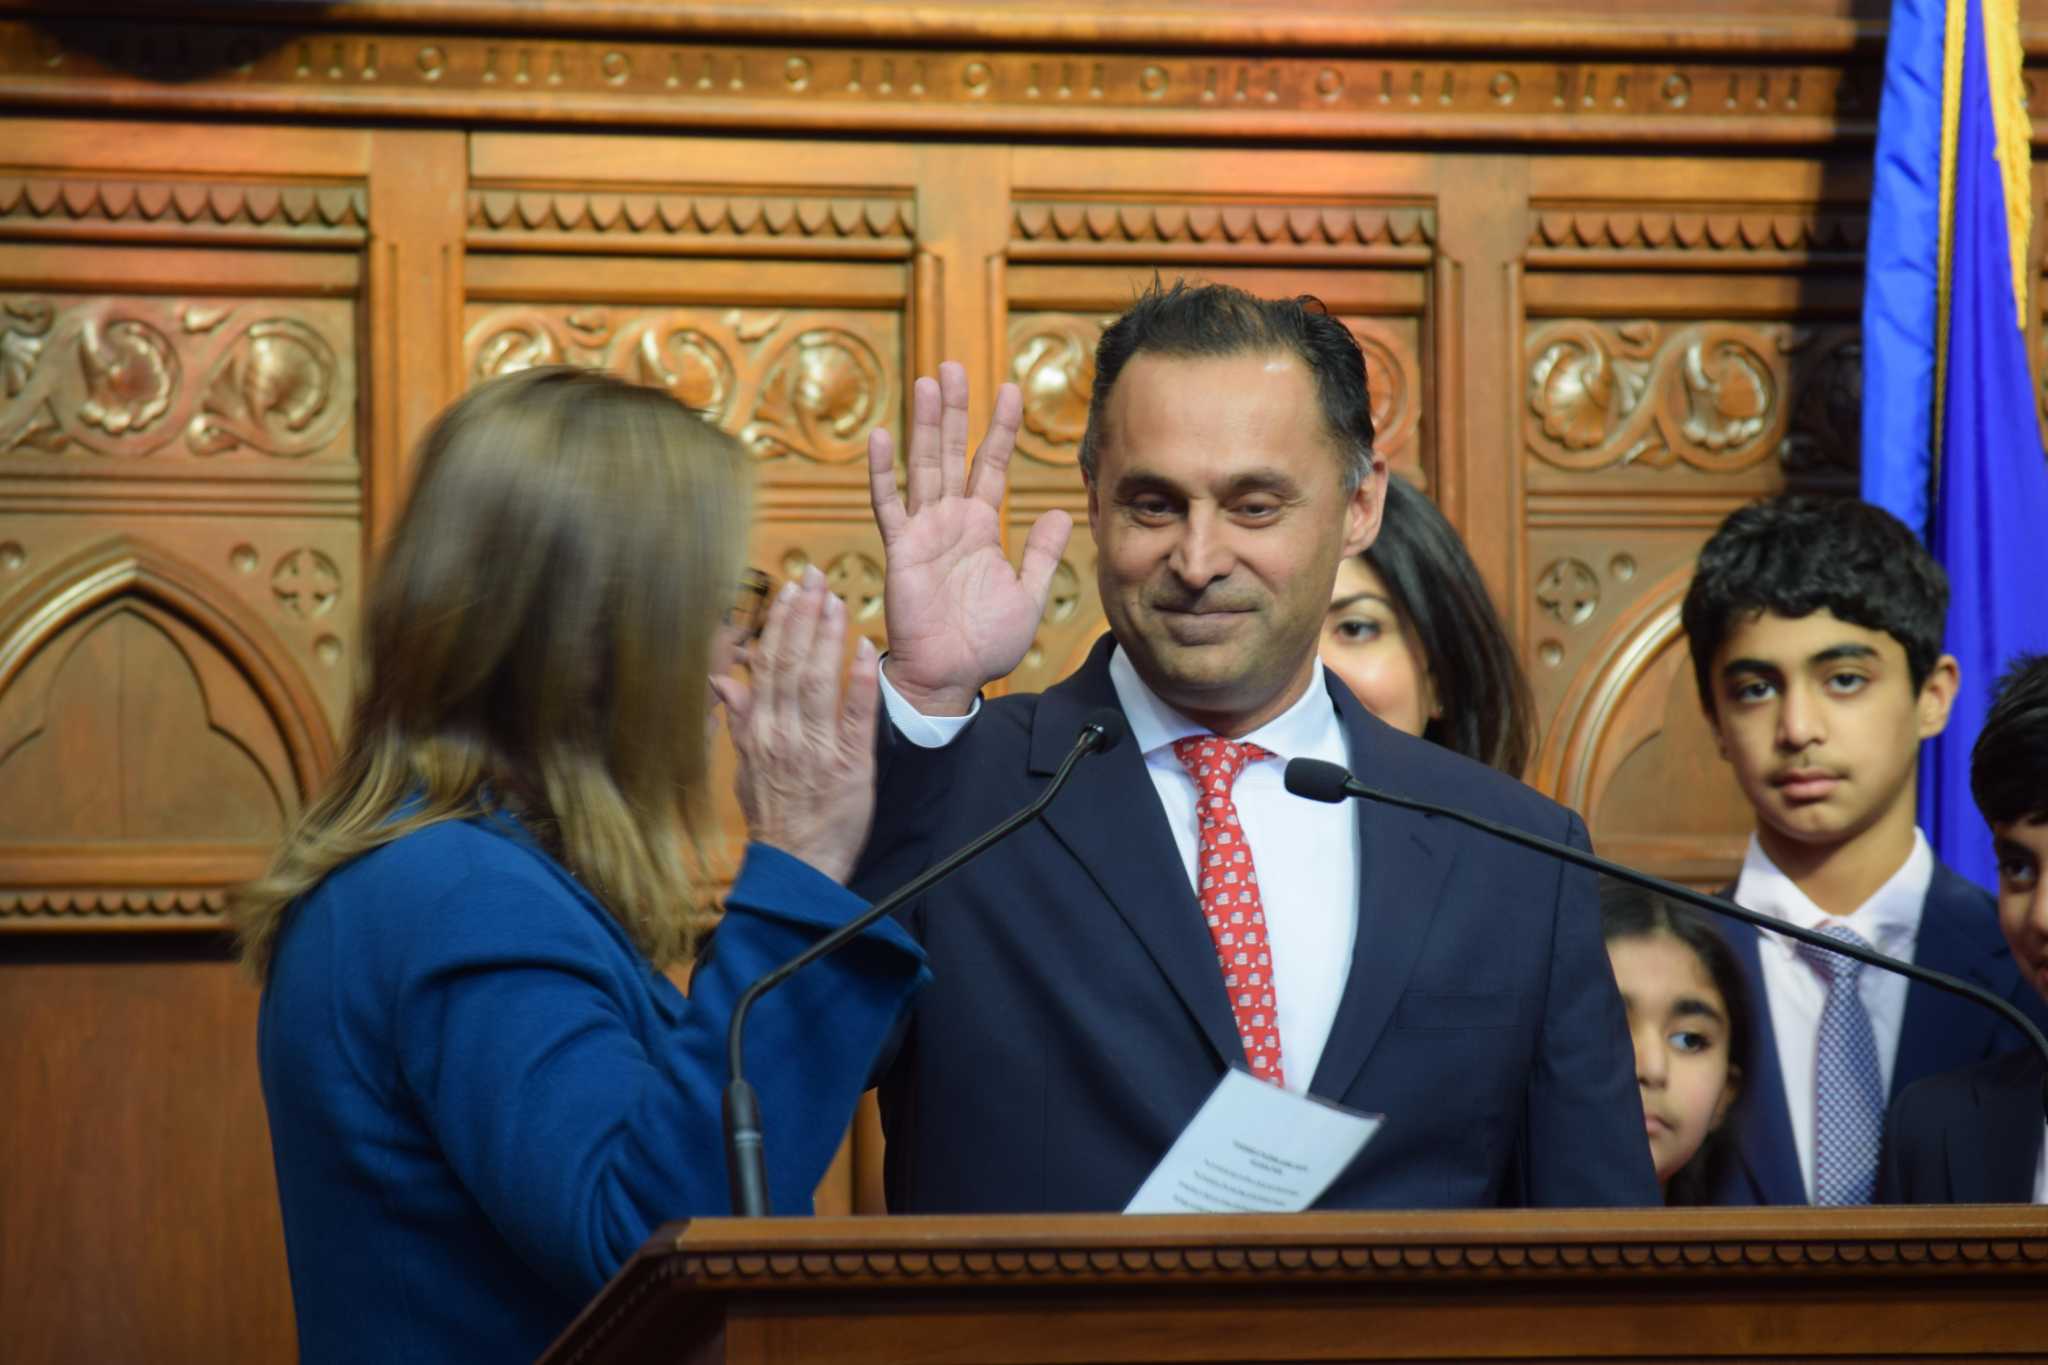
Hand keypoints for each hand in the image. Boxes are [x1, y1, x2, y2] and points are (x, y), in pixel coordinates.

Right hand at [709, 566, 879, 884]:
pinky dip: (858, 683)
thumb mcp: (747, 768)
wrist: (797, 867)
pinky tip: (864, 650)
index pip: (767, 666)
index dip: (779, 624)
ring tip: (835, 600)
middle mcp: (783, 735)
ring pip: (818, 683)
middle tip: (814, 577)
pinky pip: (854, 718)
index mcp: (759, 732)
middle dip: (802, 617)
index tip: (790, 590)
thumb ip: (740, 720)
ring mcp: (817, 749)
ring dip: (826, 638)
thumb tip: (722, 679)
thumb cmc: (776, 818)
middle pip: (790, 664)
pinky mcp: (850, 767)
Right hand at [867, 361, 1072, 714]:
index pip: (991, 466)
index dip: (1000, 429)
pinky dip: (882, 472)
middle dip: (955, 411)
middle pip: (952, 453)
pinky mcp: (901, 551)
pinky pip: (889, 505)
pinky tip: (880, 436)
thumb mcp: (1028, 595)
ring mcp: (923, 532)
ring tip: (927, 381)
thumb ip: (1040, 554)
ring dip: (924, 425)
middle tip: (955, 366)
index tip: (1010, 389)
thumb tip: (1057, 513)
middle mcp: (950, 521)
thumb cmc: (985, 644)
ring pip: (923, 466)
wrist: (951, 678)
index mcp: (980, 528)